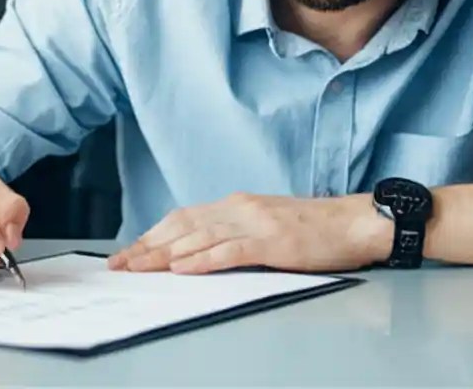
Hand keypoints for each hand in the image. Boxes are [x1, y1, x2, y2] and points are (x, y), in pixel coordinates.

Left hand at [107, 192, 390, 274]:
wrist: (353, 221)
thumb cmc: (312, 228)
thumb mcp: (265, 222)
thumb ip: (234, 230)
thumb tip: (198, 248)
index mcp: (236, 204)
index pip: (183, 218)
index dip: (152, 235)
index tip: (128, 252)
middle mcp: (239, 208)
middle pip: (183, 227)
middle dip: (148, 247)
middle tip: (120, 264)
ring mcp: (256, 223)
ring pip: (199, 238)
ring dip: (165, 255)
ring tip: (139, 267)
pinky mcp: (273, 242)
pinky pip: (231, 251)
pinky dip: (204, 260)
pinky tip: (184, 268)